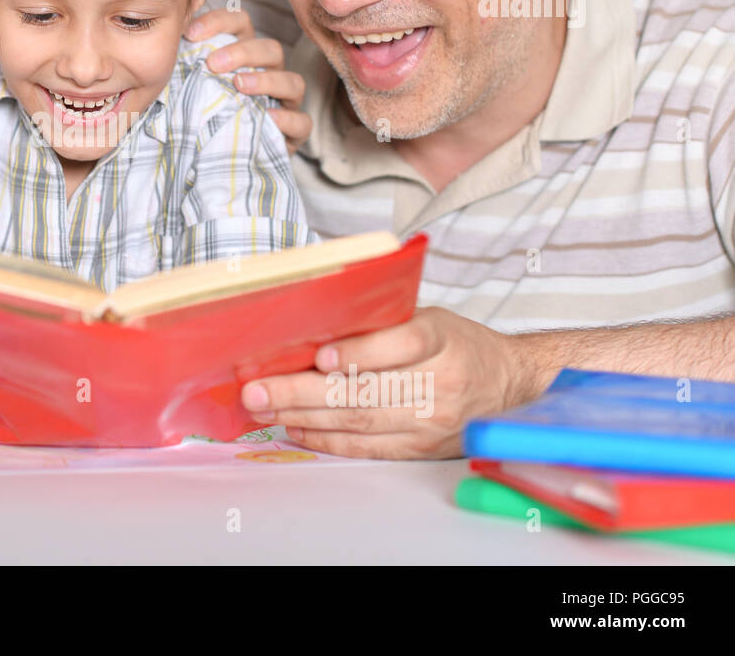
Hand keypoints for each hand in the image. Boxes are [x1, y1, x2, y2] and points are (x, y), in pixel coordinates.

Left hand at [187, 7, 309, 151]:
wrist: (218, 160)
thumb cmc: (203, 118)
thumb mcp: (190, 91)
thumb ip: (183, 70)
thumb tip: (164, 48)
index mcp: (244, 58)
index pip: (241, 24)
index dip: (219, 22)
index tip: (191, 33)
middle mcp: (270, 75)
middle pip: (271, 49)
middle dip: (243, 52)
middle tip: (213, 64)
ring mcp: (285, 103)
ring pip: (292, 82)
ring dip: (266, 80)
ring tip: (239, 85)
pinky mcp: (293, 134)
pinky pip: (301, 122)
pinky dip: (287, 119)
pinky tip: (267, 118)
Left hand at [239, 307, 531, 458]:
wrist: (508, 385)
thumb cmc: (456, 342)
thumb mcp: (428, 317)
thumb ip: (380, 324)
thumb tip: (312, 329)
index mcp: (442, 340)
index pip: (402, 344)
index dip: (359, 352)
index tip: (319, 356)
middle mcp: (440, 383)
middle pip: (365, 390)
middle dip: (301, 392)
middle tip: (257, 391)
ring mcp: (431, 421)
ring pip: (358, 422)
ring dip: (302, 416)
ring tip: (263, 409)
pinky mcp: (422, 448)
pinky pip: (366, 447)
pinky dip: (326, 439)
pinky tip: (295, 428)